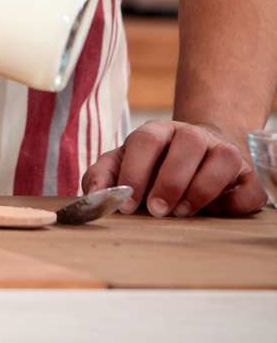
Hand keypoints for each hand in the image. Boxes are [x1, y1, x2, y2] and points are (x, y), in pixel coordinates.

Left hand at [81, 118, 264, 217]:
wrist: (197, 155)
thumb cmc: (155, 165)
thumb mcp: (124, 164)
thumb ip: (103, 175)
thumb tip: (93, 193)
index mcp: (159, 130)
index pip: (146, 139)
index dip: (135, 170)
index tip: (128, 203)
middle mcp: (193, 135)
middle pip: (187, 144)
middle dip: (170, 180)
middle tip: (157, 210)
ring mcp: (223, 152)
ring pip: (222, 159)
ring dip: (201, 188)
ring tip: (183, 212)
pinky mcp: (246, 176)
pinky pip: (248, 188)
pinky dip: (234, 203)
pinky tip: (216, 212)